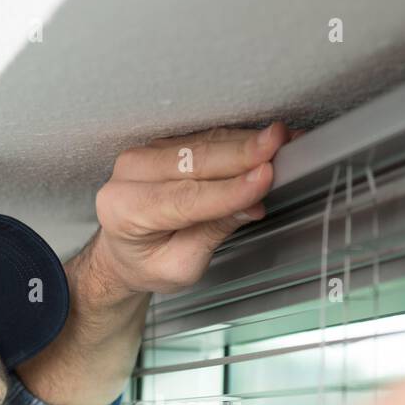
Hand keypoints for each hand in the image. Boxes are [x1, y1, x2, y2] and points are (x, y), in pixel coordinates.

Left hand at [87, 122, 303, 296]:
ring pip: (202, 144)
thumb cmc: (147, 264)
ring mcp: (145, 154)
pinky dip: (236, 140)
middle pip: (194, 161)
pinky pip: (203, 139)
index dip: (229, 188)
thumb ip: (211, 233)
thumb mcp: (180, 266)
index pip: (186, 197)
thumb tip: (250, 205)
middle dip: (242, 153)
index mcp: (125, 210)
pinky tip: (262, 141)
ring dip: (244, 142)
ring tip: (280, 140)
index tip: (264, 177)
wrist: (123, 253)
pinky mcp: (163, 146)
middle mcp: (129, 173)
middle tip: (279, 143)